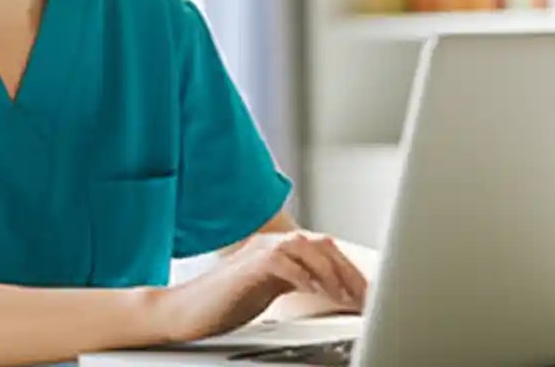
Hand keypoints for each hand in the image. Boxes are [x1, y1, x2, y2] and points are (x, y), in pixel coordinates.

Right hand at [150, 231, 368, 343]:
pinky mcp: (248, 266)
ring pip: (306, 248)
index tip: (367, 293)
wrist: (186, 311)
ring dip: (330, 272)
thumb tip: (331, 290)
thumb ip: (296, 280)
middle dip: (347, 271)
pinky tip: (314, 292)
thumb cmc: (224, 303)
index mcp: (279, 248)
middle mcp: (272, 244)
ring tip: (344, 296)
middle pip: (321, 244)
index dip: (349, 269)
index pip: (324, 249)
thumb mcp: (269, 289)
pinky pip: (282, 263)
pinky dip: (302, 276)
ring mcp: (259, 251)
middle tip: (364, 297)